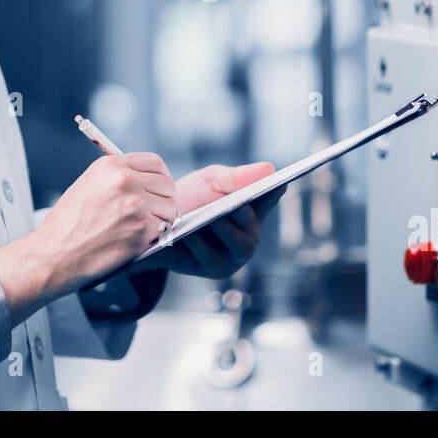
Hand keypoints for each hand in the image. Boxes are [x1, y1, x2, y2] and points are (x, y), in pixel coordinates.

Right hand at [0, 153, 176, 323]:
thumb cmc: (66, 226)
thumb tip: (145, 183)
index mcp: (111, 166)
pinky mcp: (142, 229)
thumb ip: (117, 178)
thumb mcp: (89, 185)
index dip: (161, 177)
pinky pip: (164, 228)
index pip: (155, 163)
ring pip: (170, 207)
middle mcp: (125, 180)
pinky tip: (139, 240)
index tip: (160, 188)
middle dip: (166, 199)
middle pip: (167, 184)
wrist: (53, 255)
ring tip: (144, 228)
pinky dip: (157, 236)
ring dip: (163, 219)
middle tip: (159, 212)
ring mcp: (136, 204)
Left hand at [138, 162, 282, 279]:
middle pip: (253, 225)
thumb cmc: (189, 199)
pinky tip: (189, 234)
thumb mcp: (209, 181)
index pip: (268, 198)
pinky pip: (213, 258)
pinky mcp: (216, 269)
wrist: (156, 226)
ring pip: (240, 246)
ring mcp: (234, 254)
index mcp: (250, 207)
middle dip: (246, 215)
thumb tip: (270, 169)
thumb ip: (235, 177)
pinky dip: (202, 245)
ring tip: (215, 219)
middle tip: (239, 205)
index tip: (280, 183)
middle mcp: (248, 233)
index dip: (276, 192)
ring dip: (227, 231)